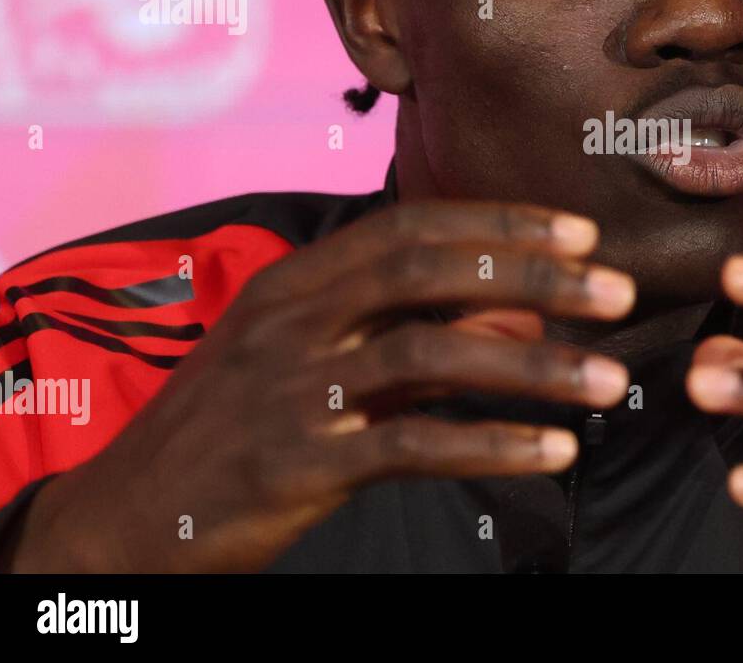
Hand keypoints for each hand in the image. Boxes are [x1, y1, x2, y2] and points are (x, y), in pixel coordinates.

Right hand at [7, 200, 633, 572]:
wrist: (124, 517)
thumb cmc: (229, 428)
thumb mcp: (304, 360)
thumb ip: (402, 333)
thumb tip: (518, 324)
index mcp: (295, 281)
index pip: (412, 227)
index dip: (502, 225)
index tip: (581, 234)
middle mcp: (292, 319)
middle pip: (429, 272)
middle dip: (534, 276)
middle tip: (617, 290)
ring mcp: (291, 389)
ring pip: (432, 354)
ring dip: (534, 366)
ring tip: (609, 380)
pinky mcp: (297, 464)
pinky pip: (413, 445)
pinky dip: (493, 444)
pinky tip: (554, 451)